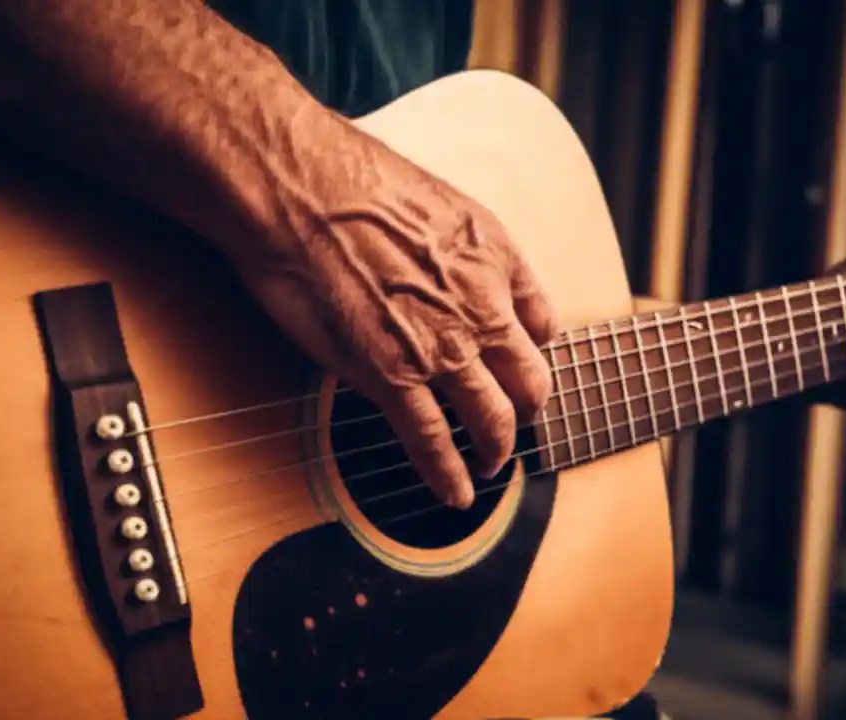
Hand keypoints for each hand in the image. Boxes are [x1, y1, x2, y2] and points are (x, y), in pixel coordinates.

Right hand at [235, 112, 555, 508]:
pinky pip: (434, 443)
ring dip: (498, 450)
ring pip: (494, 420)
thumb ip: (461, 243)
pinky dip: (450, 477)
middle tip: (516, 422)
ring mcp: (443, 348)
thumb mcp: (436, 199)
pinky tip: (456, 495)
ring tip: (493, 466)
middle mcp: (483, 307)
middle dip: (526, 408)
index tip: (520, 361)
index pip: (543, 322)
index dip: (534, 350)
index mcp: (497, 259)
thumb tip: (450, 263)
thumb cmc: (351, 182)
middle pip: (531, 380)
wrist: (302, 189)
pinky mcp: (394, 377)